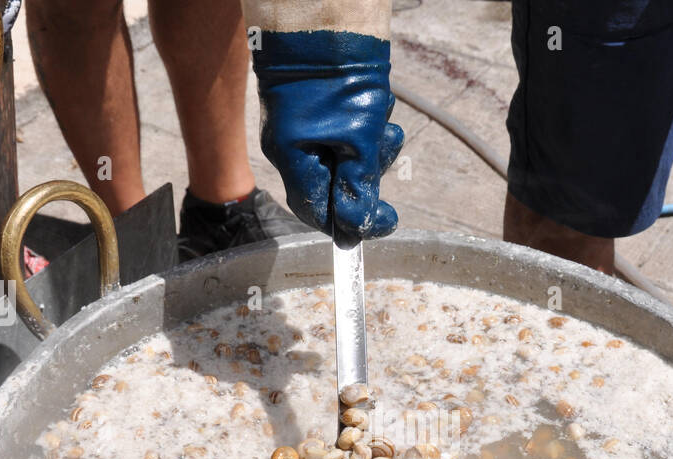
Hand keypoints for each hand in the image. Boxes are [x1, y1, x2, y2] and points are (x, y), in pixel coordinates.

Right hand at [253, 30, 403, 244]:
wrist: (322, 14)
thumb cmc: (337, 73)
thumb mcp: (359, 137)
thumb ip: (358, 185)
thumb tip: (357, 225)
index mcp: (290, 157)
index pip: (316, 210)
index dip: (350, 222)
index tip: (384, 220)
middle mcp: (288, 144)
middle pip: (331, 182)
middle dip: (365, 173)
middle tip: (384, 153)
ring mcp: (298, 123)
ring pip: (342, 155)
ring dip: (370, 147)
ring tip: (384, 125)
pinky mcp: (314, 104)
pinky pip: (341, 130)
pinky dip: (364, 126)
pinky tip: (375, 107)